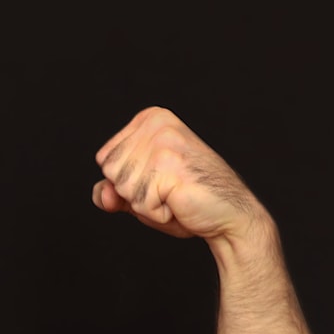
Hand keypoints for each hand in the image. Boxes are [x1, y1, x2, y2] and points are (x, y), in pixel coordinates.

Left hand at [93, 107, 264, 242]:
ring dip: (146, 204)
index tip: (158, 178)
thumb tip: (104, 194)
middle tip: (168, 189)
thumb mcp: (138, 193)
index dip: (126, 181)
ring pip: (122, 189)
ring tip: (174, 194)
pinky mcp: (171, 166)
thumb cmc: (184, 201)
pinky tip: (180, 202)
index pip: (105, 159)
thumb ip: (111, 191)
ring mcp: (165, 143)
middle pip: (110, 172)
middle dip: (134, 193)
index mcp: (150, 119)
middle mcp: (157, 124)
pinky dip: (157, 213)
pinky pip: (139, 204)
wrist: (229, 214)